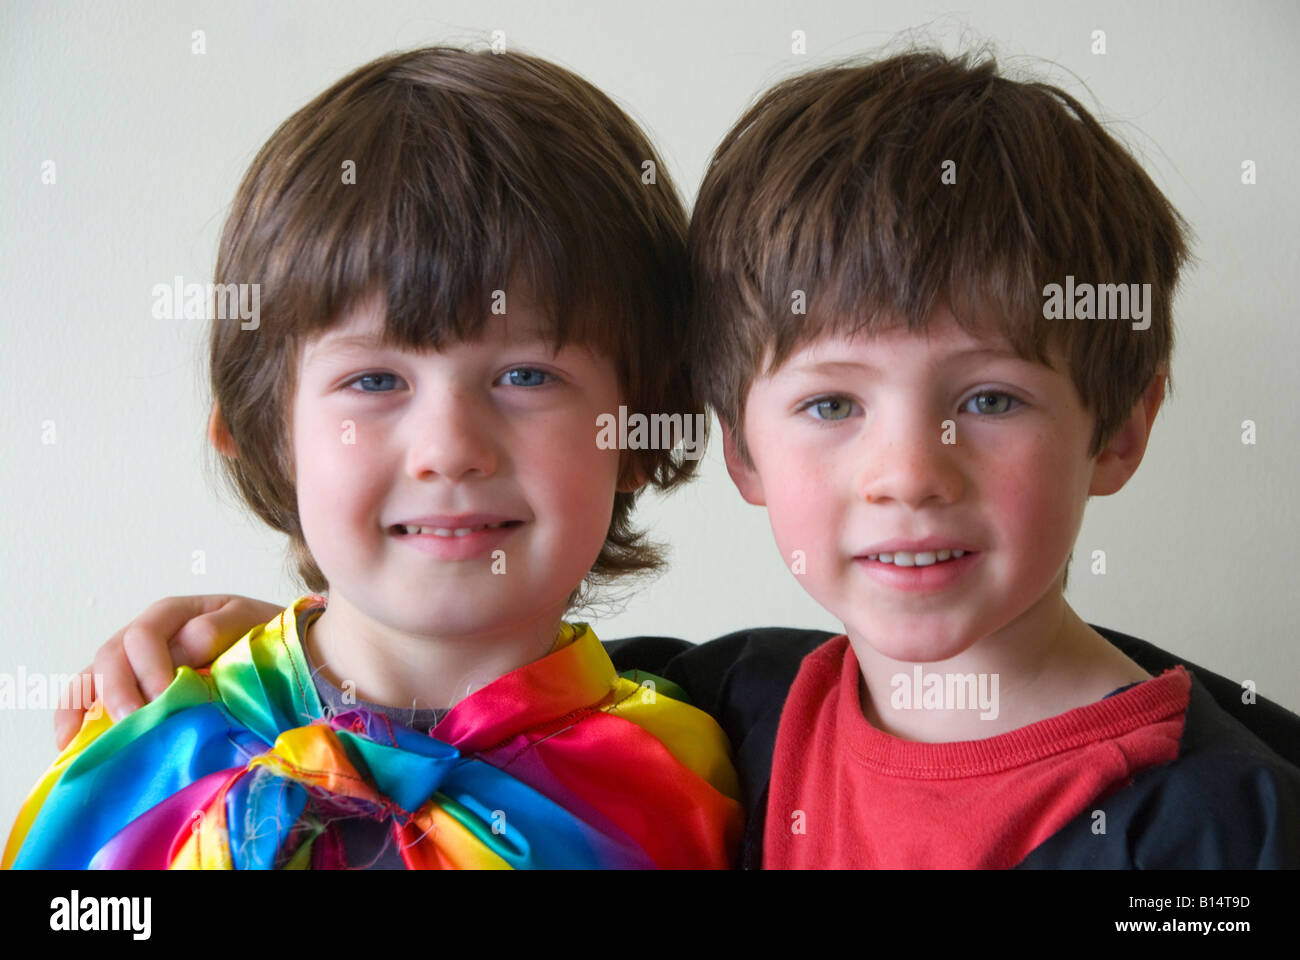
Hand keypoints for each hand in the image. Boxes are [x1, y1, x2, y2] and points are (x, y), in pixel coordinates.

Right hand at [54, 594, 281, 749]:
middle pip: (112, 657)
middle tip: (133, 723)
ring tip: (85, 743)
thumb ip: (218, 628)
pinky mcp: (129, 689)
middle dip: (119, 692)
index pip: (144, 637)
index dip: (149, 670)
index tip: (164, 701)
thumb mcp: (251, 621)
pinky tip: (69, 746)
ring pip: (92, 677)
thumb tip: (185, 645)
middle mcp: (144, 635)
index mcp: (173, 614)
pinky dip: (75, 718)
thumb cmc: (263, 636)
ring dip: (85, 708)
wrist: (278, 651)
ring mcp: (131, 663)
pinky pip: (88, 698)